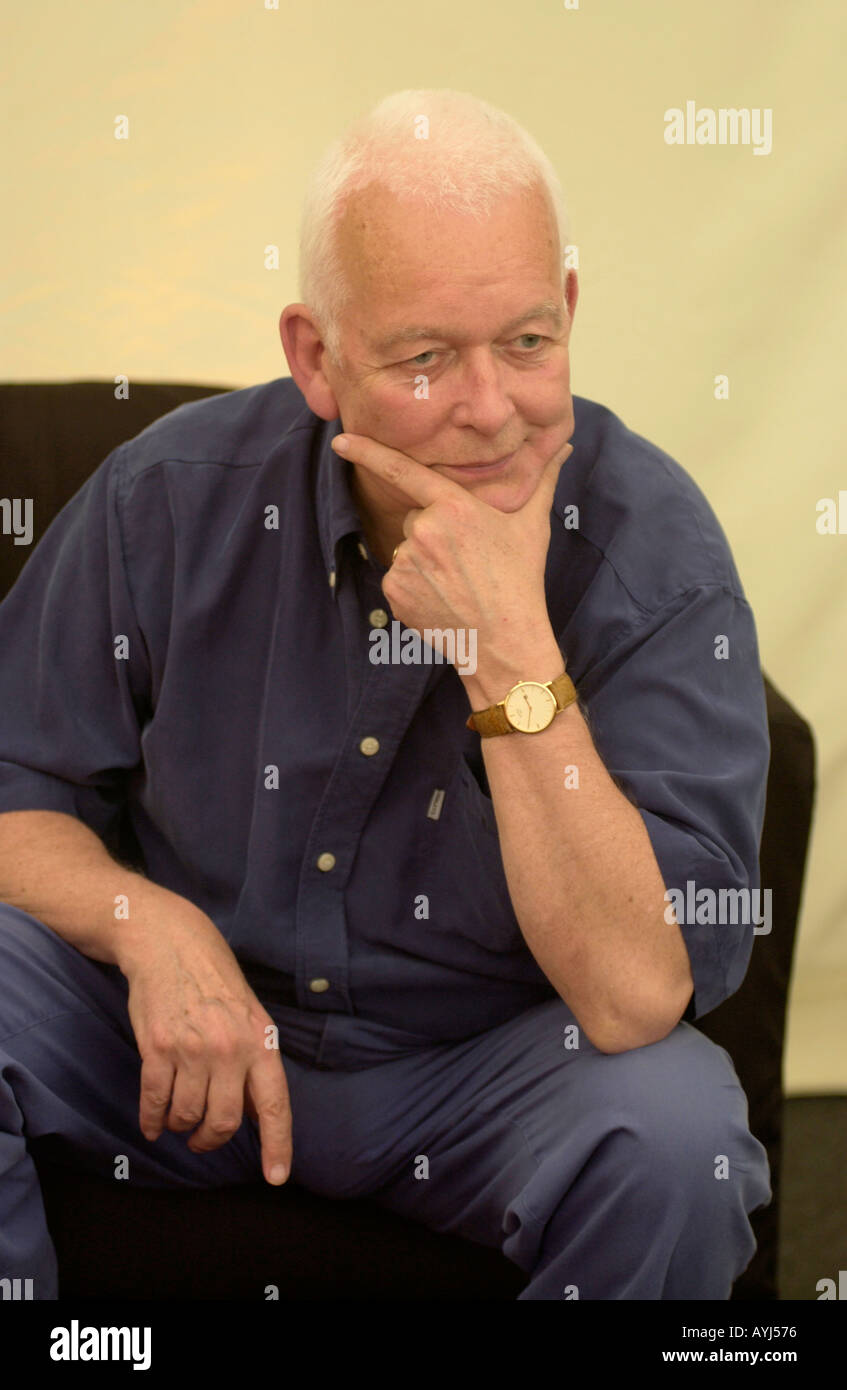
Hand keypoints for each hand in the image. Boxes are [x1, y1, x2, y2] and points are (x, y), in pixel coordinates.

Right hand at [120, 907, 291, 1185]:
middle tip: (202, 1140)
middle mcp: (231, 1048)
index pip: (274, 1105)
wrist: (170, 943)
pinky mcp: (157, 1048)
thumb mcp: (251, 1016)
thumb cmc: (214, 982)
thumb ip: (256, 1064)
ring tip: (178, 1121)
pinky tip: (152, 1123)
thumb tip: (257, 1115)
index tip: (275, 1177)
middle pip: (225, 1121)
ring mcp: (193, 1048)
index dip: (277, 1146)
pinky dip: (152, 1121)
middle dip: (211, 1140)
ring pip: (187, 1116)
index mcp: (261, 1041)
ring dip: (181, 1127)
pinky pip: (155, 1102)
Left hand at [332, 435, 572, 672]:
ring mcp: (406, 563)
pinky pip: (399, 576)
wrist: (504, 640)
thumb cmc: (520, 579)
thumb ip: (542, 479)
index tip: (340, 440)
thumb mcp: (532, 525)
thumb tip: (563, 445)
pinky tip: (442, 596)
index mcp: (454, 507)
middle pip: (416, 517)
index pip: (402, 471)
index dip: (368, 452)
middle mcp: (424, 531)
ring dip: (425, 559)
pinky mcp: (395, 591)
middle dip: (435, 530)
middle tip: (467, 556)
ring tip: (458, 580)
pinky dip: (415, 584)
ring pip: (408, 548)